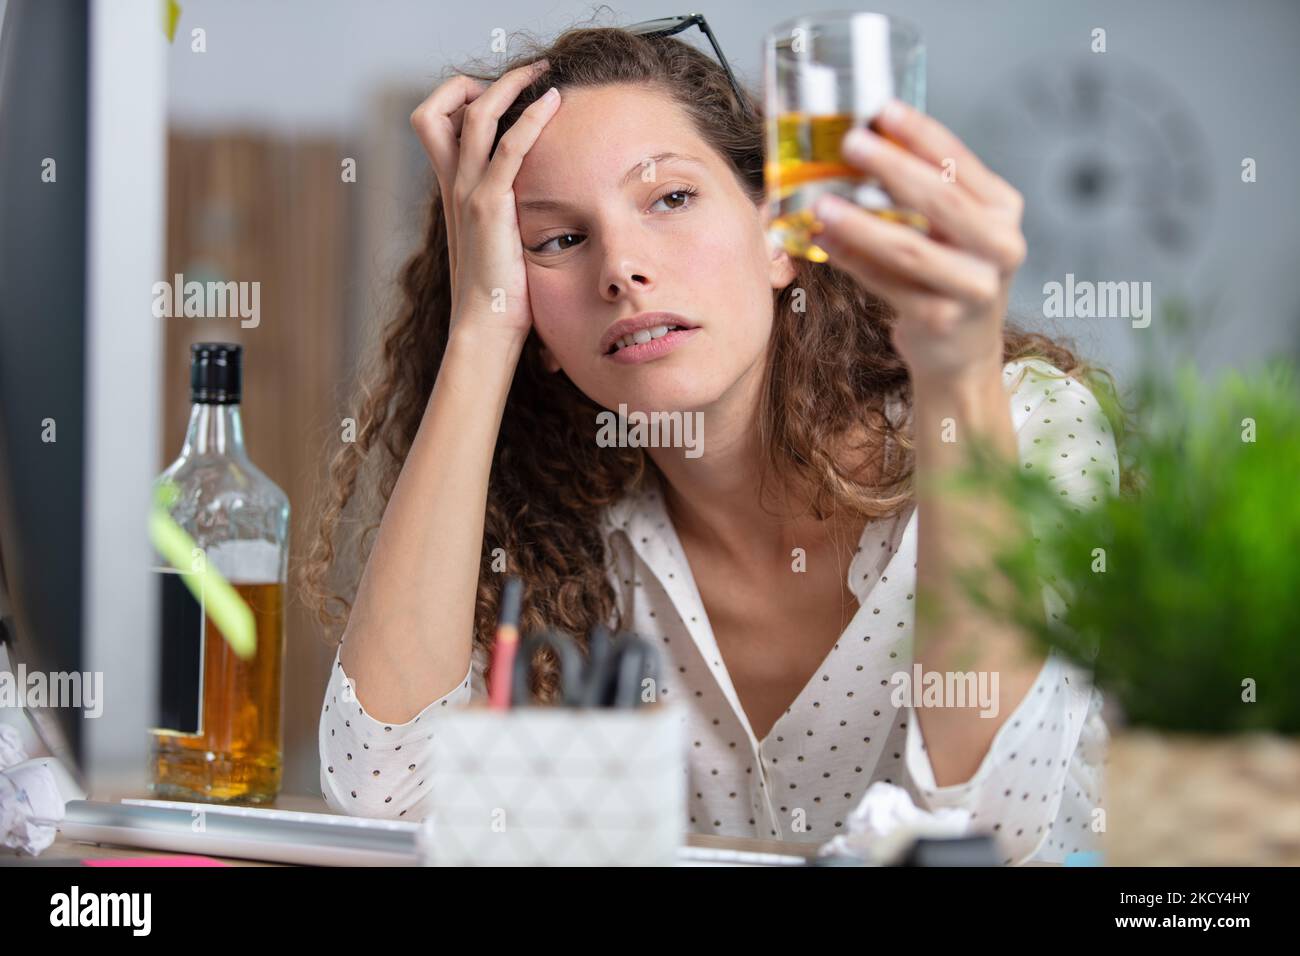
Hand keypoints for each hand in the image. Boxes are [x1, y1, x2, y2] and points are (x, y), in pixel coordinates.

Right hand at [409, 59, 558, 342]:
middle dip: (474, 82)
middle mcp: (453, 185)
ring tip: (541, 75)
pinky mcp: (490, 206)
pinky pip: (510, 147)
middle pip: (438, 108)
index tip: (497, 99)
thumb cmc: (499, 293)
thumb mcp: (498, 240)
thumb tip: (534, 203)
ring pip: (475, 115)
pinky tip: (553, 103)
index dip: (457, 102)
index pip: (435, 125)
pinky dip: (531, 117)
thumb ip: (506, 213)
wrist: (486, 326)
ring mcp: (468, 193)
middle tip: (520, 76)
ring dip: (509, 85)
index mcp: (452, 190)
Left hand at [811, 99, 1026, 385]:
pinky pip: (887, 284)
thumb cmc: (947, 275)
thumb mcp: (952, 229)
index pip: (959, 162)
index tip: (882, 109)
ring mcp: (975, 287)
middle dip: (891, 168)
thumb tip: (863, 143)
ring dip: (860, 224)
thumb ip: (924, 192)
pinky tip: (822, 243)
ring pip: (909, 248)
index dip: (920, 133)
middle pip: (940, 200)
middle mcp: (1000, 245)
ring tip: (822, 204)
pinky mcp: (941, 320)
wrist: (961, 353)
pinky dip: (852, 262)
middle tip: (850, 144)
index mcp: (1002, 209)